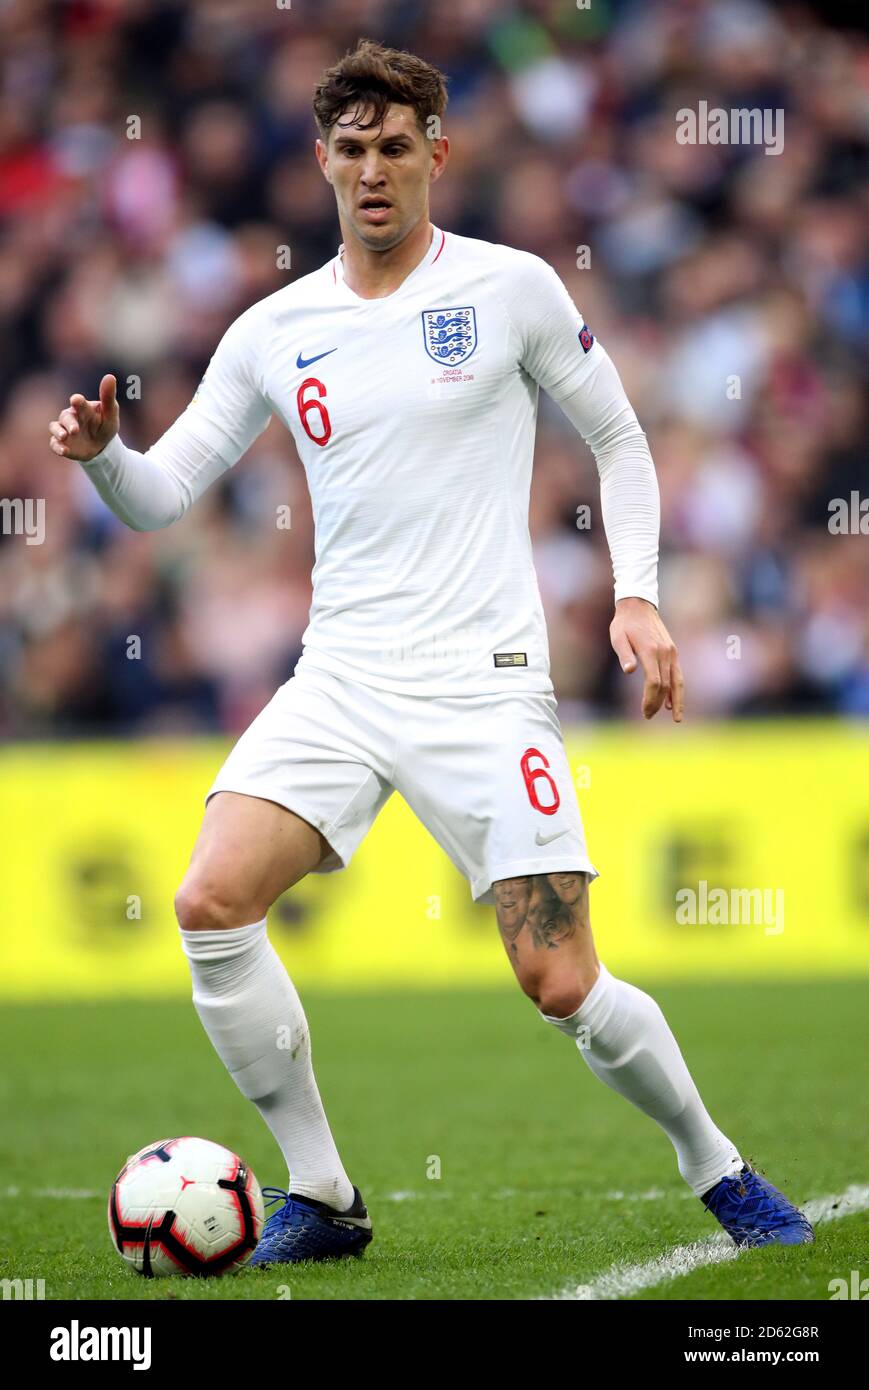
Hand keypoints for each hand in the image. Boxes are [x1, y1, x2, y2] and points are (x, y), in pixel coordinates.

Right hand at [49, 374, 119, 461]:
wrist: (101, 447)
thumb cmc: (105, 426)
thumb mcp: (111, 414)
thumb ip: (108, 397)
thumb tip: (110, 376)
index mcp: (83, 408)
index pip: (78, 402)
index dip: (77, 401)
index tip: (76, 400)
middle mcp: (71, 417)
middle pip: (65, 416)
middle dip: (69, 422)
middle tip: (75, 429)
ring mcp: (64, 430)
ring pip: (55, 428)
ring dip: (58, 432)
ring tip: (65, 437)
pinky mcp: (62, 443)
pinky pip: (54, 444)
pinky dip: (57, 447)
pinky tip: (64, 451)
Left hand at [610, 597, 683, 721]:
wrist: (638, 606)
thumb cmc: (624, 624)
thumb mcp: (617, 637)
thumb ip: (624, 654)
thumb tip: (629, 671)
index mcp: (650, 651)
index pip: (654, 682)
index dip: (650, 699)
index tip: (644, 712)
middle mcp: (664, 653)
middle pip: (665, 685)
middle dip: (658, 703)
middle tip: (648, 716)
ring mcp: (671, 652)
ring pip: (677, 681)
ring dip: (676, 701)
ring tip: (675, 718)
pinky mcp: (673, 652)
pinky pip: (677, 674)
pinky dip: (677, 689)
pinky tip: (672, 702)